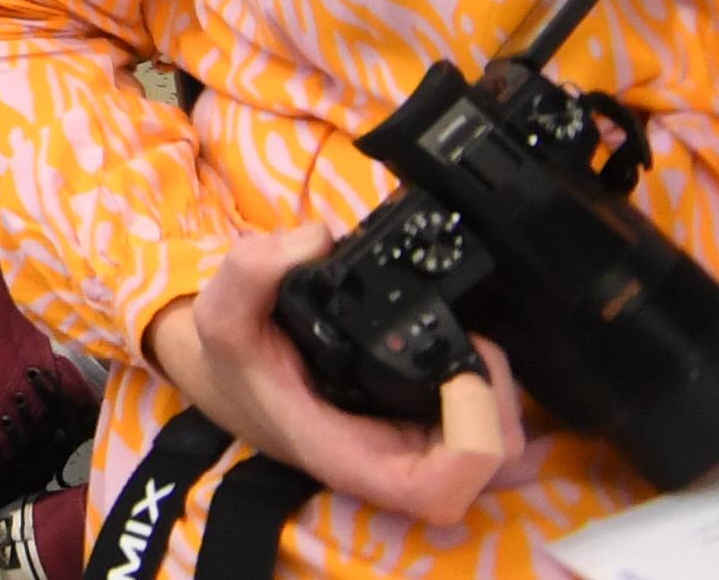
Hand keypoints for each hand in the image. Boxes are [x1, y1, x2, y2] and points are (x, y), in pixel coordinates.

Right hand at [154, 225, 534, 529]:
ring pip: (502, 455)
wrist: (229, 378)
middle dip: (499, 403)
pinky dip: (494, 397)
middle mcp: (394, 465)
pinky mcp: (427, 435)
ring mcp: (416, 453)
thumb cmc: (233, 362)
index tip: (454, 372)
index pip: (443, 486)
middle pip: (492, 469)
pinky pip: (488, 434)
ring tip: (470, 342)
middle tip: (471, 342)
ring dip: (501, 398)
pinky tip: (469, 356)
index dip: (473, 433)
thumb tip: (319, 236)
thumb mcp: (221, 314)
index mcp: (350, 457)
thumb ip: (253, 271)